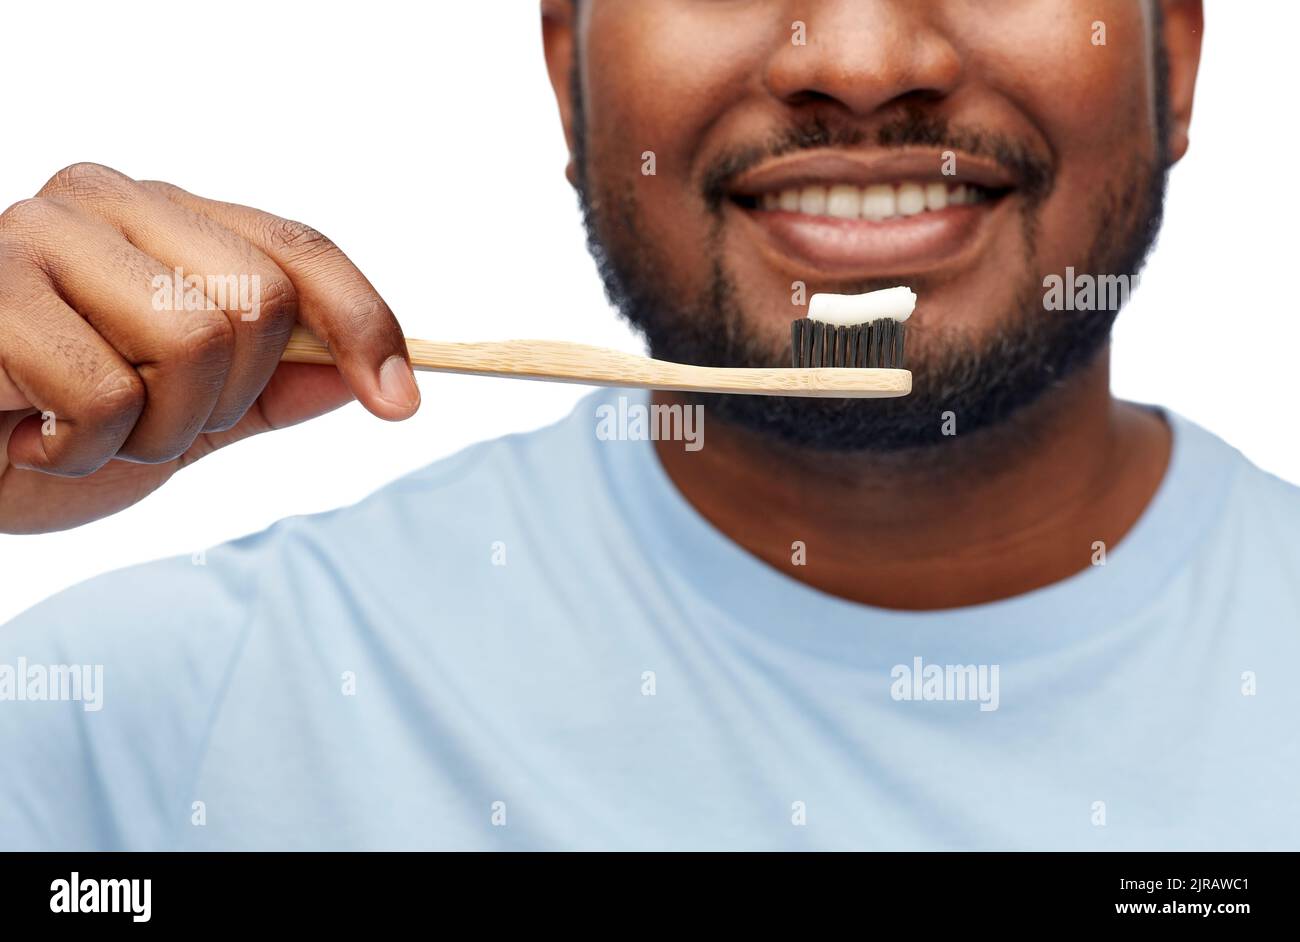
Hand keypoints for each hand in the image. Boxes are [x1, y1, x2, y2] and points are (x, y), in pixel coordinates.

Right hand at [0, 163, 419, 533]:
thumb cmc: (48, 430)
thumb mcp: (185, 420)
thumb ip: (270, 394)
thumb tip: (365, 380)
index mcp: (169, 219)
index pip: (300, 248)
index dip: (365, 324)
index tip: (401, 403)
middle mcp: (110, 200)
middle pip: (261, 300)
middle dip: (227, 401)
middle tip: (152, 426)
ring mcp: (42, 232)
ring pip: (197, 340)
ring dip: (156, 430)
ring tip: (88, 432)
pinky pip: (107, 389)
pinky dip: (85, 449)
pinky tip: (30, 437)